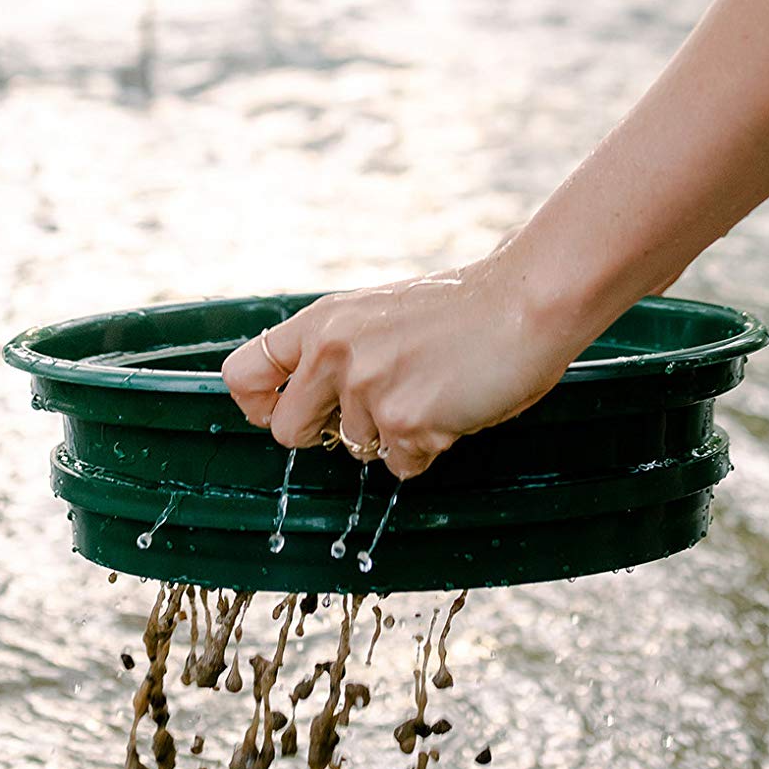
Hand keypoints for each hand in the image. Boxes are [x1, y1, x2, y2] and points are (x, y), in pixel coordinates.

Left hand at [220, 255, 582, 479]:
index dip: (256, 405)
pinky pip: (403, 466)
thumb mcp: (380, 312)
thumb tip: (315, 403)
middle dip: (327, 436)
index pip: (242, 372)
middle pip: (288, 432)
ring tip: (436, 388)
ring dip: (395, 435)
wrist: (526, 302)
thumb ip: (342, 349)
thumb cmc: (463, 310)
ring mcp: (368, 388)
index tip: (280, 412)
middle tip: (374, 413)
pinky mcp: (406, 421)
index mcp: (323, 320)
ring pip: (359, 451)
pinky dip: (430, 448)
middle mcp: (334, 352)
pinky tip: (455, 406)